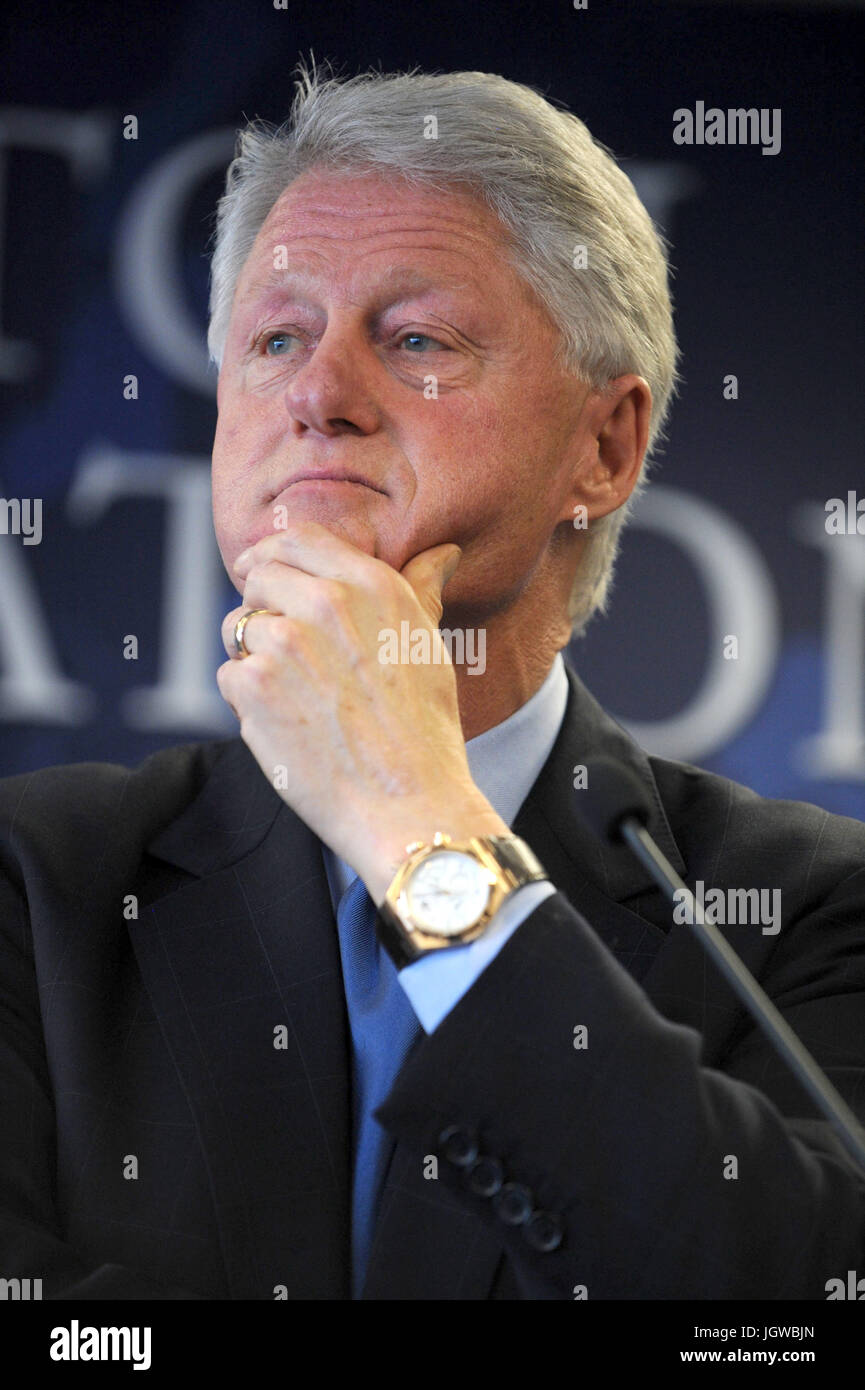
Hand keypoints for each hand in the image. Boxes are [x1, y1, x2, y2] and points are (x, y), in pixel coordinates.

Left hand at [217, 522, 508, 902]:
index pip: (299, 538)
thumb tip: (441, 552)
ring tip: (292, 696)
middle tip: (282, 649)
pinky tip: (286, 725)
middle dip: (260, 606)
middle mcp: (325, 604)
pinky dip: (246, 701)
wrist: (408, 804)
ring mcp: (284, 644)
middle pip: (258, 577)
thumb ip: (420, 590)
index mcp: (371, 585)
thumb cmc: (426, 731)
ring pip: (237, 628)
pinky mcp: (252, 688)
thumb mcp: (429, 647)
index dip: (273, 553)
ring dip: (252, 657)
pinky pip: (229, 676)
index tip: (261, 570)